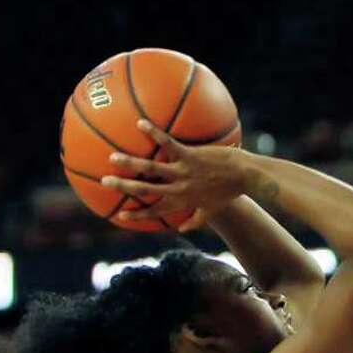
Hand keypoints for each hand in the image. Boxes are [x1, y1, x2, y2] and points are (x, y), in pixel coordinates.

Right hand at [101, 120, 247, 232]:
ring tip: (113, 156)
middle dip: (125, 187)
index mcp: (183, 202)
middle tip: (105, 181)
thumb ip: (196, 220)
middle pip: (147, 190)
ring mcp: (185, 173)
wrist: (247, 177)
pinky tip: (141, 124)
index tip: (119, 215)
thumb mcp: (213, 211)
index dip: (137, 214)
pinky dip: (155, 134)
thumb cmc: (229, 192)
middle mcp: (180, 189)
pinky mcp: (191, 156)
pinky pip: (168, 144)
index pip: (156, 211)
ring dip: (132, 163)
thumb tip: (182, 228)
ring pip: (152, 169)